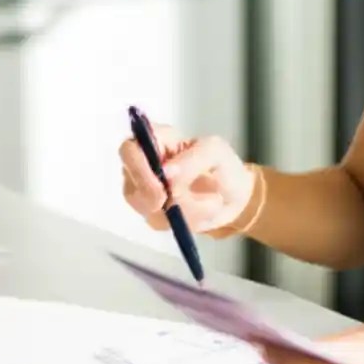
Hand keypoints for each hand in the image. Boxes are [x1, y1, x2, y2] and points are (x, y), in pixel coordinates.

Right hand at [119, 125, 256, 233]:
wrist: (234, 197)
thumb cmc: (222, 166)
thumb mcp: (215, 152)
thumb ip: (191, 159)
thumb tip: (166, 172)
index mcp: (156, 140)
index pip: (130, 149)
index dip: (138, 168)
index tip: (161, 185)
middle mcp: (144, 165)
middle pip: (130, 182)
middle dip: (152, 195)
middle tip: (173, 203)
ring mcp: (145, 191)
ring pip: (145, 206)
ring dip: (182, 209)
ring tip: (211, 202)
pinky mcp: (153, 214)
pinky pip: (159, 222)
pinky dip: (185, 221)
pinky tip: (203, 213)